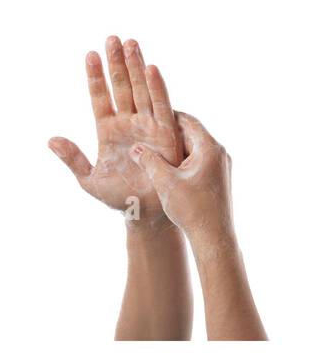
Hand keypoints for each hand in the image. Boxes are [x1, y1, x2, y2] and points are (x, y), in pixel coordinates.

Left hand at [49, 37, 183, 225]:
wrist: (145, 215)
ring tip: (130, 42)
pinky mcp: (165, 134)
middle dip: (116, 62)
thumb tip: (50, 140)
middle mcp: (128, 123)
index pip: (100, 97)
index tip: (89, 54)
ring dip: (136, 67)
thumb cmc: (118, 199)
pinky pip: (161, 106)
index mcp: (107, 130)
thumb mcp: (88, 180)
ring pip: (140, 90)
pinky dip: (157, 88)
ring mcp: (147, 126)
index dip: (95, 76)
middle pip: (121, 86)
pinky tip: (152, 69)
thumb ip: (72, 158)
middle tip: (111, 37)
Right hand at [130, 112, 234, 243]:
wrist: (215, 239)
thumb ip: (148, 160)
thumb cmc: (193, 210)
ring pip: (192, 146)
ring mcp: (220, 166)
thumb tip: (134, 147)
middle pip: (190, 132)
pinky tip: (163, 166)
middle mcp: (219, 154)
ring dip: (173, 145)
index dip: (165, 114)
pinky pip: (197, 159)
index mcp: (209, 148)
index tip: (146, 114)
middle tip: (145, 129)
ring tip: (151, 147)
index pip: (186, 120)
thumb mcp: (164, 182)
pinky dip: (180, 157)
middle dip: (167, 130)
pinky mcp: (218, 178)